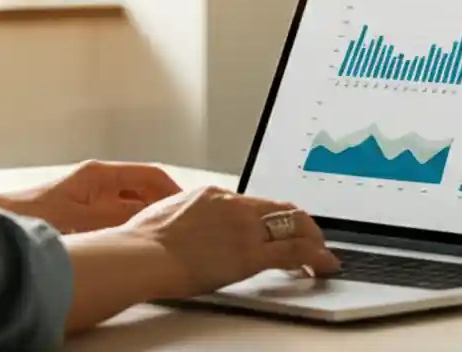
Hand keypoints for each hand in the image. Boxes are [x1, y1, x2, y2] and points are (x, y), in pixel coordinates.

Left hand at [0, 160, 180, 232]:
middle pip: (143, 193)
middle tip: (179, 224)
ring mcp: (90, 200)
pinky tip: (130, 245)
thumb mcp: (86, 217)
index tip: (188, 205)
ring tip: (160, 235)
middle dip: (162, 208)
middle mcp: (98, 184)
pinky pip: (115, 221)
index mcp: (102, 175)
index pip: (151, 176)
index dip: (173, 190)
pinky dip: (127, 230)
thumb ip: (120, 219)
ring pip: (130, 208)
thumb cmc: (33, 213)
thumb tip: (150, 223)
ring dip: (144, 220)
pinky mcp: (81, 217)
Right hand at [120, 187, 341, 297]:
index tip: (281, 228)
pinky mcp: (250, 254)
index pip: (257, 203)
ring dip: (313, 241)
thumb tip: (184, 227)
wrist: (139, 255)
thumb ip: (186, 218)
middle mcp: (234, 205)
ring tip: (321, 254)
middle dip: (302, 224)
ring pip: (295, 226)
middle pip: (282, 208)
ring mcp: (245, 228)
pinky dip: (314, 257)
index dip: (275, 217)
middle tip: (311, 239)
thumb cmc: (140, 243)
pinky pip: (294, 252)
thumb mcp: (166, 215)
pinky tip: (323, 265)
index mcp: (213, 195)